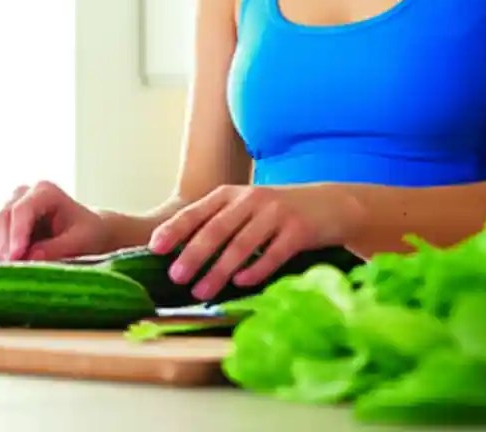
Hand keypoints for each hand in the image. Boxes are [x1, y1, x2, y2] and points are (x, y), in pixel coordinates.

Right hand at [0, 181, 110, 260]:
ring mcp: (11, 209)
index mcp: (45, 191)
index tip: (16, 257)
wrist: (88, 233)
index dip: (16, 234)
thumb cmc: (89, 233)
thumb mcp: (81, 241)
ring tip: (18, 272)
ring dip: (1, 254)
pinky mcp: (5, 225)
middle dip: (6, 246)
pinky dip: (0, 256)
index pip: (22, 210)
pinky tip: (16, 269)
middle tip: (15, 271)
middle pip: (1, 219)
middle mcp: (23, 195)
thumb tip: (30, 256)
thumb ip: (57, 248)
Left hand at [148, 184, 363, 300]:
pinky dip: (255, 269)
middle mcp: (251, 200)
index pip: (196, 211)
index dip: (175, 229)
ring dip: (219, 270)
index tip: (155, 248)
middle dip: (193, 254)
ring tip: (202, 290)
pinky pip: (273, 253)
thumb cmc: (278, 213)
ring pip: (242, 244)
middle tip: (176, 277)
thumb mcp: (246, 209)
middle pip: (216, 230)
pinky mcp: (299, 230)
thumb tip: (181, 255)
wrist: (330, 204)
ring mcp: (276, 214)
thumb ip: (219, 223)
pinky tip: (241, 283)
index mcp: (232, 195)